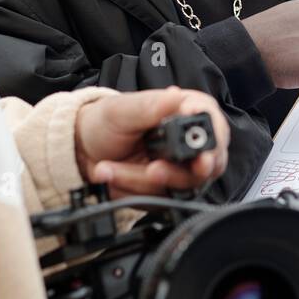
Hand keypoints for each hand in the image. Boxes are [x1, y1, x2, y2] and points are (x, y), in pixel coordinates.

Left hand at [75, 88, 228, 196]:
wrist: (84, 149)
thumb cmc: (106, 122)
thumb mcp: (125, 107)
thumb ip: (154, 105)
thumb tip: (178, 97)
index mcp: (190, 110)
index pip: (214, 127)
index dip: (209, 141)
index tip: (198, 156)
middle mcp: (192, 142)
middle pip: (205, 167)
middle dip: (174, 172)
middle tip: (153, 171)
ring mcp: (181, 170)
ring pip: (178, 187)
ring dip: (139, 180)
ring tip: (109, 168)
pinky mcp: (167, 192)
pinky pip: (157, 200)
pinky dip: (131, 190)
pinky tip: (114, 175)